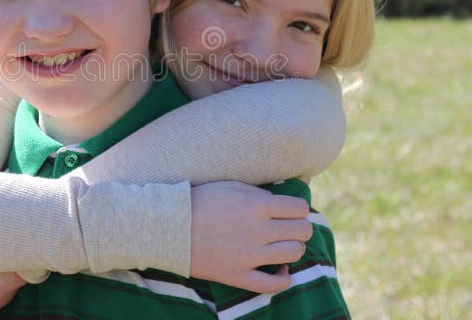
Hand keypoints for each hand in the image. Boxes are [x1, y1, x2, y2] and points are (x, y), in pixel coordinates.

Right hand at [190, 181, 311, 293]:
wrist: (170, 227)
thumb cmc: (200, 201)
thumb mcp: (229, 186)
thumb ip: (258, 193)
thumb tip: (279, 202)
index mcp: (256, 206)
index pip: (299, 209)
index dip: (299, 209)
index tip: (290, 211)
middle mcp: (257, 231)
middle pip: (302, 231)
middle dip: (300, 227)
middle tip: (288, 227)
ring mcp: (249, 255)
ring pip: (294, 254)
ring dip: (293, 249)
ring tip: (282, 245)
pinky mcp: (238, 275)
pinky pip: (273, 285)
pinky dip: (284, 278)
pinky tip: (280, 269)